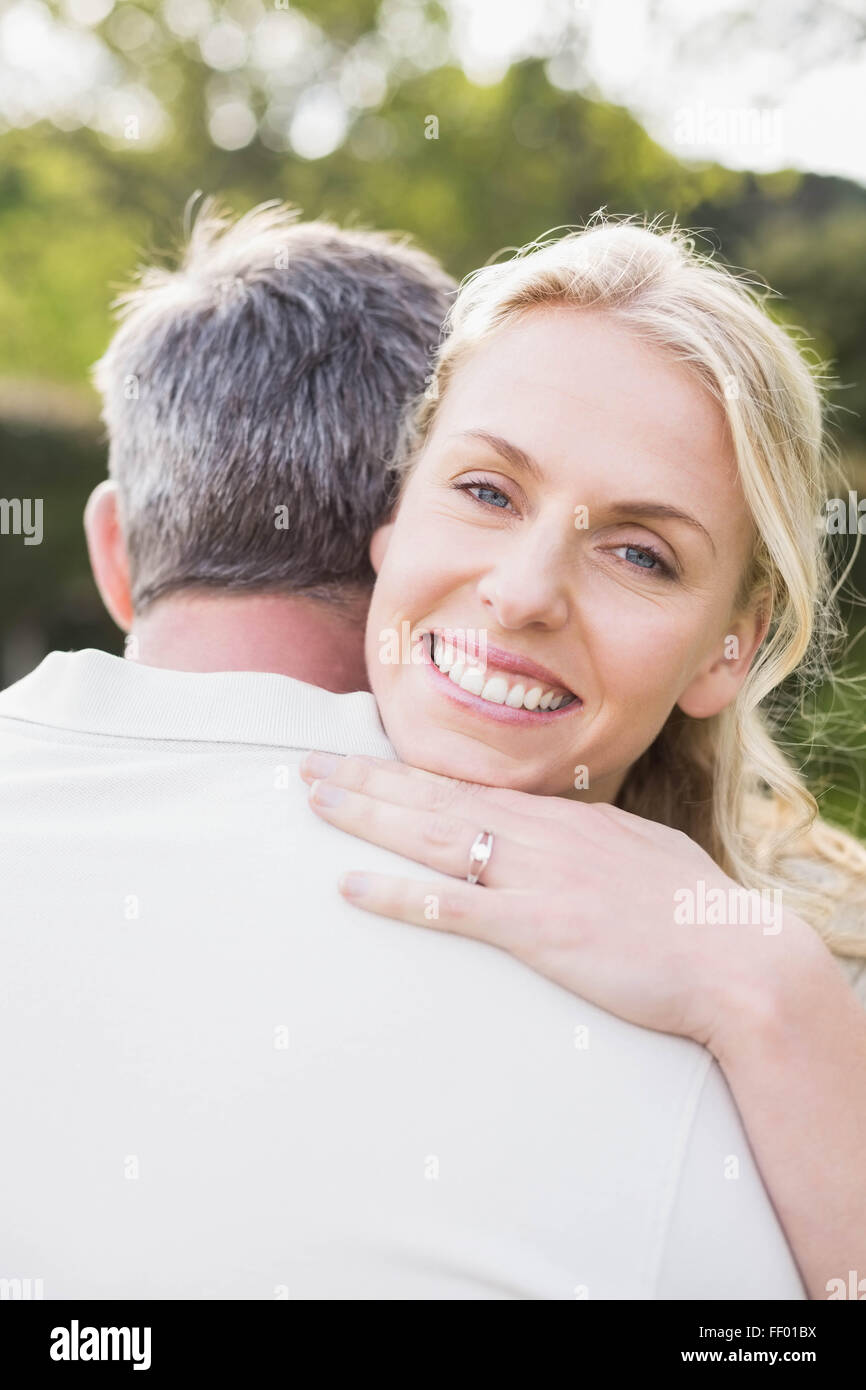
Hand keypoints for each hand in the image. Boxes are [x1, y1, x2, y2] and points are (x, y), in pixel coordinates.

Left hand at [299, 752, 810, 1055]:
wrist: (734, 955)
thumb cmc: (693, 908)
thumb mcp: (639, 852)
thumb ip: (591, 838)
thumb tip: (566, 831)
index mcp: (562, 817)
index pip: (467, 786)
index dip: (407, 771)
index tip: (362, 757)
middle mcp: (537, 835)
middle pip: (433, 798)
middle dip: (366, 779)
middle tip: (307, 764)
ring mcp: (532, 878)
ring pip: (430, 836)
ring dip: (365, 818)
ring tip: (312, 801)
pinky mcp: (533, 929)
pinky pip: (449, 907)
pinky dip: (395, 895)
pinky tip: (350, 884)